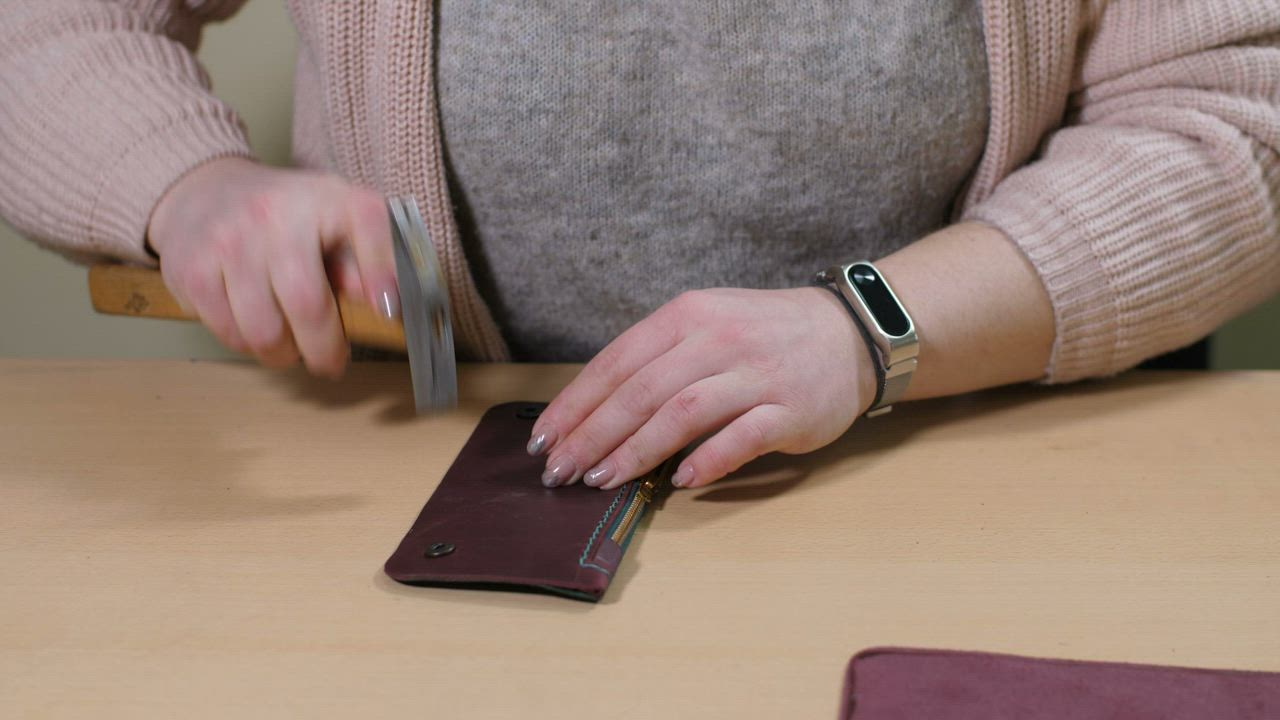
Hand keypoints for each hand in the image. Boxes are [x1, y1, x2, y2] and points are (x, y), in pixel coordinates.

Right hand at [147, 157, 394, 376]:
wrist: (204, 190)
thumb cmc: (286, 212)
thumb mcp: (338, 213)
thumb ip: (371, 253)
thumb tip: (387, 303)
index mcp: (322, 197)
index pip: (368, 225)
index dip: (383, 272)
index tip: (390, 311)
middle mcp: (271, 216)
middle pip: (307, 305)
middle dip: (324, 349)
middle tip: (331, 363)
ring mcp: (227, 243)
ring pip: (264, 331)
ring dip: (283, 353)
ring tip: (290, 345)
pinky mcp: (191, 270)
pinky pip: (228, 332)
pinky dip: (247, 343)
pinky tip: (256, 328)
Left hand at [527, 287, 876, 489]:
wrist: (848, 332)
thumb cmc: (762, 335)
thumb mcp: (706, 325)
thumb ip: (658, 361)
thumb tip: (595, 413)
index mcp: (688, 316)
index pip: (617, 361)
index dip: (576, 403)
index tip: (544, 437)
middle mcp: (718, 339)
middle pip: (641, 391)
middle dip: (592, 434)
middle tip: (559, 470)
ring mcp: (756, 374)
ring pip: (682, 414)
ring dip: (636, 450)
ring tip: (601, 479)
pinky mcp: (789, 409)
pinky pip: (740, 438)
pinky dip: (705, 461)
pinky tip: (677, 482)